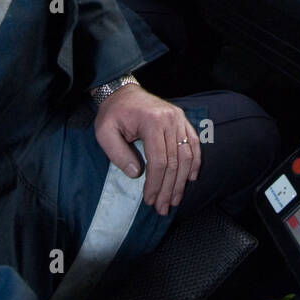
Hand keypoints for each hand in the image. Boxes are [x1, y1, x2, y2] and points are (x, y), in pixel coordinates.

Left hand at [93, 84, 200, 215]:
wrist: (122, 91)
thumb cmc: (113, 113)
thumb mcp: (104, 132)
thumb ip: (118, 154)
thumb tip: (137, 174)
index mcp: (152, 121)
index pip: (159, 160)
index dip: (156, 184)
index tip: (149, 200)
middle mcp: (170, 119)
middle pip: (175, 161)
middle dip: (169, 188)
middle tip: (163, 208)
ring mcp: (179, 118)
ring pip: (187, 155)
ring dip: (182, 181)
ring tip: (176, 200)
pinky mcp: (182, 119)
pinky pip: (194, 143)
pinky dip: (195, 162)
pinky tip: (191, 179)